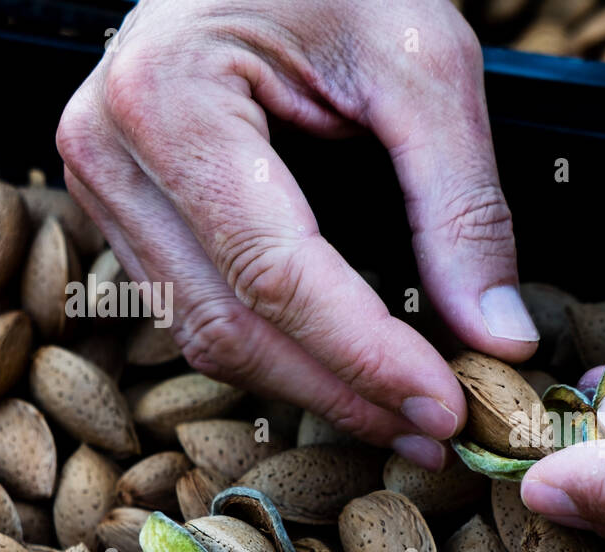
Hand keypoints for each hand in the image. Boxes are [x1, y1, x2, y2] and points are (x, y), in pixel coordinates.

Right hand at [57, 0, 537, 469]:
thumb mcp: (425, 63)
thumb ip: (462, 206)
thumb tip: (496, 338)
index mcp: (168, 98)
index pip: (275, 273)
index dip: (366, 357)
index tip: (446, 406)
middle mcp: (108, 149)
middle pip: (232, 325)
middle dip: (344, 394)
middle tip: (438, 435)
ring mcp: (107, 184)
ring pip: (211, 336)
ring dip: (315, 389)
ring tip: (407, 417)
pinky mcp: (132, 208)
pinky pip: (203, 311)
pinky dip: (283, 354)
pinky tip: (353, 374)